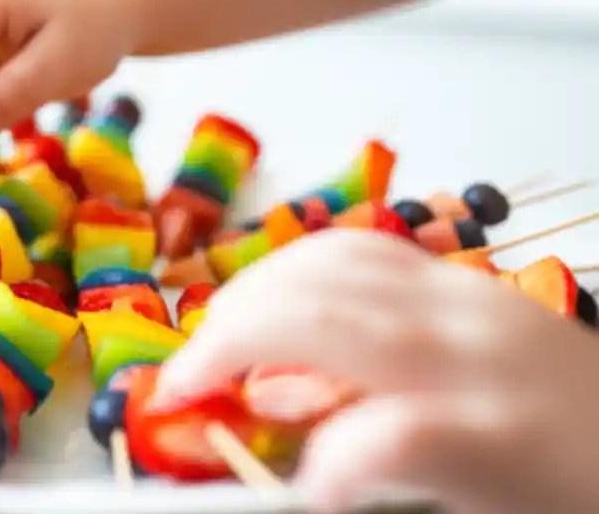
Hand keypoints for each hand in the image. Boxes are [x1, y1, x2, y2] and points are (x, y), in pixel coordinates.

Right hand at [154, 230, 598, 513]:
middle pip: (321, 317)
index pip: (389, 441)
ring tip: (213, 341)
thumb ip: (390, 478)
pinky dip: (293, 272)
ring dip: (250, 296)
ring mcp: (469, 302)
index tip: (305, 498)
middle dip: (225, 344)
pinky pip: (360, 251)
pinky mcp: (466, 283)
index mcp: (499, 437)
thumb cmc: (569, 491)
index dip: (326, 474)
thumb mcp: (489, 511)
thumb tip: (307, 476)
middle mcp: (475, 351)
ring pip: (328, 264)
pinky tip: (275, 306)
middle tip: (180, 388)